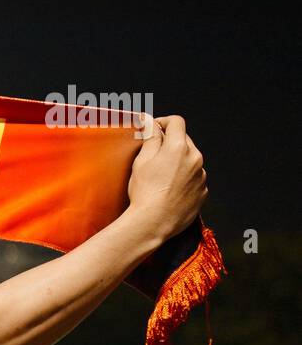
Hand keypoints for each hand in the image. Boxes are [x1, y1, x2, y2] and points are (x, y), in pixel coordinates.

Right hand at [124, 114, 207, 241]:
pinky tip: (169, 190)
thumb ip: (150, 138)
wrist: (153, 222)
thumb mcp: (141, 161)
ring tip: (161, 178)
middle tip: (152, 156)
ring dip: (178, 162)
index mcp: (179, 147)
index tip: (154, 129)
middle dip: (170, 144)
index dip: (163, 122)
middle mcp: (195, 158)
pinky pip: (194, 178)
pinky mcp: (202, 191)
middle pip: (184, 141)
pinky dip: (184, 179)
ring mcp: (201, 176)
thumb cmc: (145, 192)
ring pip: (190, 160)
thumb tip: (150, 123)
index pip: (176, 122)